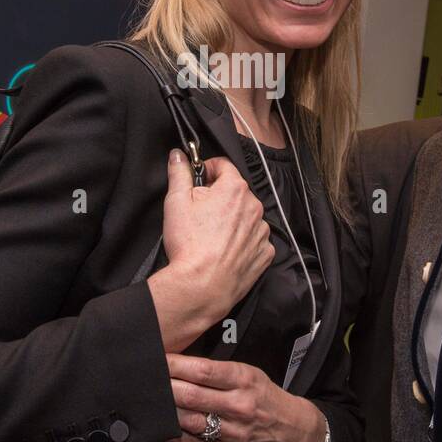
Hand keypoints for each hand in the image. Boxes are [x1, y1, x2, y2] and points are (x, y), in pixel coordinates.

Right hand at [148, 151, 273, 351]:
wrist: (201, 286)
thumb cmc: (189, 244)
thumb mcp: (176, 201)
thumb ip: (179, 173)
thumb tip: (179, 156)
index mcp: (235, 188)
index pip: (223, 165)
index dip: (207, 170)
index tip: (197, 181)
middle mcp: (254, 206)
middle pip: (235, 192)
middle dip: (218, 197)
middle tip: (199, 214)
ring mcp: (261, 231)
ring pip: (245, 216)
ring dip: (231, 220)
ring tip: (211, 236)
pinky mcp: (264, 253)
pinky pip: (254, 239)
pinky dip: (242, 241)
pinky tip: (224, 250)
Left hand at [163, 354, 328, 441]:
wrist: (296, 433)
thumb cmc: (268, 399)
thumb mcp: (251, 376)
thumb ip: (220, 372)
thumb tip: (183, 366)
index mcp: (243, 380)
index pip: (202, 370)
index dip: (175, 365)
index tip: (157, 360)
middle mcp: (238, 405)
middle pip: (191, 395)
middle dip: (164, 387)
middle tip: (145, 380)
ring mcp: (233, 432)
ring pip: (189, 420)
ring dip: (166, 410)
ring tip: (150, 401)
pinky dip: (174, 433)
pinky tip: (163, 425)